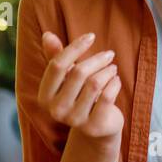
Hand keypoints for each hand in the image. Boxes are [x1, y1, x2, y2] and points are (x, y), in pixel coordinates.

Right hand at [38, 31, 122, 147]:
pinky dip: (115, 83)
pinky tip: (116, 80)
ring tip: (113, 68)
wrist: (96, 126)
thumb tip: (47, 35)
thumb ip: (56, 57)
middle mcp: (56, 110)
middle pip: (78, 72)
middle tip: (109, 55)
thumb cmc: (79, 95)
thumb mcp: (66, 77)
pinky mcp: (94, 126)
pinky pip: (107, 96)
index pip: (57, 65)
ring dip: (108, 71)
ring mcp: (74, 120)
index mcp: (45, 96)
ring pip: (94, 83)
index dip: (75, 47)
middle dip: (97, 59)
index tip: (91, 36)